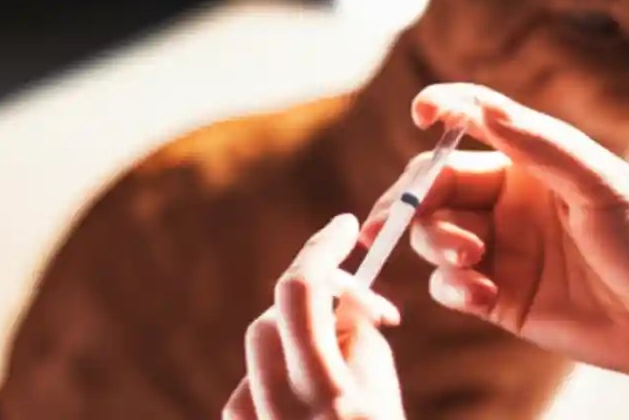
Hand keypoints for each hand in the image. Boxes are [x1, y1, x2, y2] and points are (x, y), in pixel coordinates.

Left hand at [224, 215, 406, 419]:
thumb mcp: (382, 384)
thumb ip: (354, 328)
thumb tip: (334, 292)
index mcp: (329, 394)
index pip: (301, 292)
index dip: (320, 249)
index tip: (343, 227)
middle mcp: (282, 409)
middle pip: (269, 320)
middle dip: (308, 307)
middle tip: (351, 311)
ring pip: (256, 354)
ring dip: (293, 344)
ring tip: (336, 368)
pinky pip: (246, 387)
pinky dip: (275, 377)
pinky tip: (303, 397)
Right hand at [363, 83, 628, 383]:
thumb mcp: (599, 182)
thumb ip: (537, 143)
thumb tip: (478, 106)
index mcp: (526, 163)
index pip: (469, 127)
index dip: (441, 112)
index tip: (421, 114)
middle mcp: (503, 202)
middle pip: (432, 188)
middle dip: (411, 201)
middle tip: (393, 222)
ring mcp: (496, 250)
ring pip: (431, 236)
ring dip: (436, 245)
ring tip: (470, 262)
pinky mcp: (493, 297)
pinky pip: (446, 284)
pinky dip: (451, 287)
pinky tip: (480, 297)